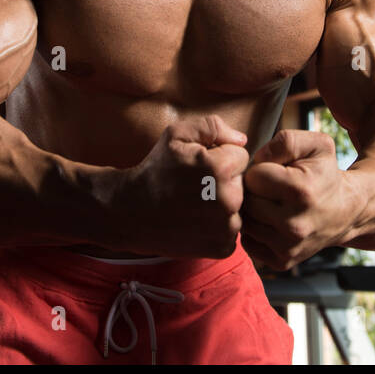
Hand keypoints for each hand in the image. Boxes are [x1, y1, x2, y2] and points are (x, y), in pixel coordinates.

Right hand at [116, 115, 249, 258]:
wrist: (131, 212)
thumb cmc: (156, 170)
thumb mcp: (176, 134)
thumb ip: (213, 126)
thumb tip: (242, 139)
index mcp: (220, 169)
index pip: (241, 156)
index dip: (221, 157)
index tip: (200, 166)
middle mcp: (228, 200)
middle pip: (242, 183)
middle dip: (224, 181)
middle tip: (195, 187)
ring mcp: (226, 228)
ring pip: (239, 207)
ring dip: (223, 204)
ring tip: (194, 205)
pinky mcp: (223, 247)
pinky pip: (232, 230)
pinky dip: (219, 227)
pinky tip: (196, 222)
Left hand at [241, 130, 354, 270]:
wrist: (346, 212)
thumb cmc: (325, 174)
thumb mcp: (316, 145)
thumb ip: (285, 141)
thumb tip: (257, 159)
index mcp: (301, 191)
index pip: (254, 176)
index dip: (261, 170)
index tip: (275, 172)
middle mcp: (294, 224)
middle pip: (247, 201)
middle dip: (255, 191)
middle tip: (271, 189)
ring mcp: (288, 247)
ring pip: (245, 222)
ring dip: (253, 211)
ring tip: (272, 204)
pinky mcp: (282, 262)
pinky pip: (248, 243)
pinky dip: (255, 231)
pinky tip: (271, 222)